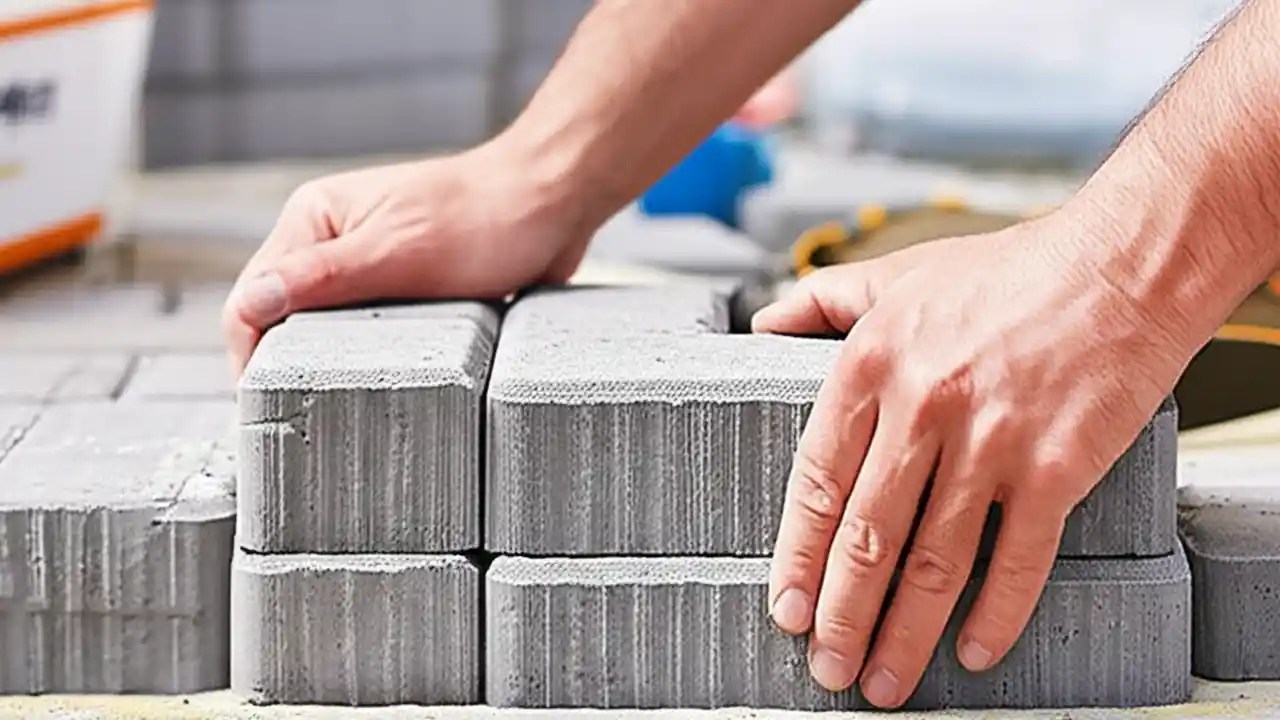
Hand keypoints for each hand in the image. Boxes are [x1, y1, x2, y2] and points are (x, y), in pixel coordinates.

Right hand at [221, 142, 594, 373]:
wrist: (554, 206)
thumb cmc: (483, 219)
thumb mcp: (394, 252)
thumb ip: (319, 279)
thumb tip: (251, 306)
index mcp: (315, 218)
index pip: (253, 293)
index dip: (249, 352)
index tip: (261, 404)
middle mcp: (335, 240)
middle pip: (284, 316)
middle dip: (287, 362)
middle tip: (299, 416)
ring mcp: (371, 264)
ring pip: (329, 328)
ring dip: (332, 361)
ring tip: (337, 406)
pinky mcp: (408, 288)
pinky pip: (374, 332)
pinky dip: (373, 356)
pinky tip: (383, 382)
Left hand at [753, 210, 1195, 706]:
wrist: (1123, 261)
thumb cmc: (1010, 271)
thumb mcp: (898, 274)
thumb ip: (823, 302)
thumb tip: (762, 324)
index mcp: (872, 363)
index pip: (815, 481)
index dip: (795, 557)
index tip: (784, 608)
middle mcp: (923, 405)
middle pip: (866, 537)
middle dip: (840, 616)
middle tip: (827, 668)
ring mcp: (991, 440)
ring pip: (932, 562)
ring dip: (903, 635)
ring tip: (884, 682)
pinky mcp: (1057, 466)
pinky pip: (1017, 560)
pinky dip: (995, 617)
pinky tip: (973, 651)